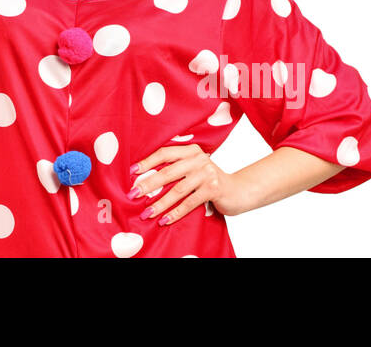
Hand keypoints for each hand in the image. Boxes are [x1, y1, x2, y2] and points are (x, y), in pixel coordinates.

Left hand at [128, 143, 247, 224]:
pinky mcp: (213, 189)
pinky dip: (175, 213)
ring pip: (177, 190)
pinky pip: (189, 203)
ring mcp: (207, 173)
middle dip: (148, 184)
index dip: (147, 162)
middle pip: (168, 172)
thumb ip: (176, 169)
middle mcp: (199, 159)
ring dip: (160, 203)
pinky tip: (164, 220)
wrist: (239, 191)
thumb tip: (144, 179)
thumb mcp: (194, 169)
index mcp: (191, 150)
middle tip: (133, 195)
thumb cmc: (209, 181)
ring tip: (146, 213)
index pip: (164, 153)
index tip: (131, 172)